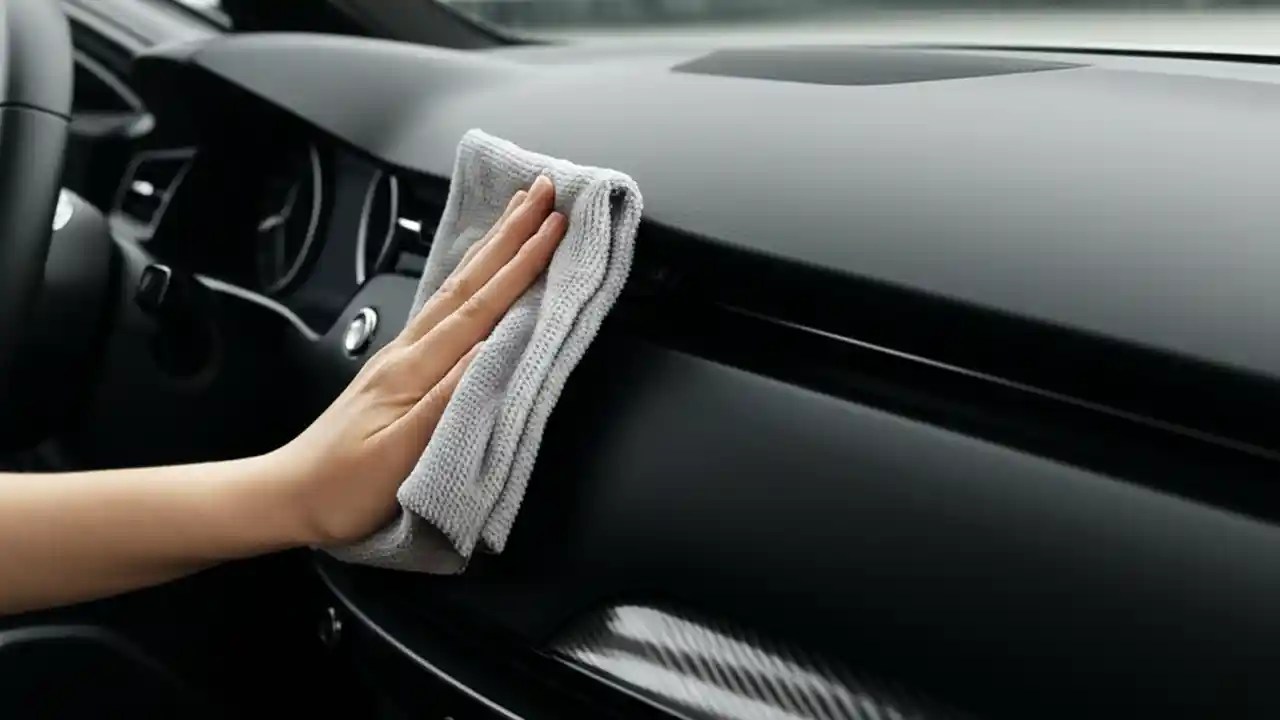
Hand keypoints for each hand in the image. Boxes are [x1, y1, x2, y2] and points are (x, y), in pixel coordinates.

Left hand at [273, 176, 564, 545]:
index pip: (479, 307)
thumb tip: (493, 352)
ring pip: (455, 289)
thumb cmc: (344, 489)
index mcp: (413, 370)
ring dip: (491, 247)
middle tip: (544, 191)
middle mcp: (407, 352)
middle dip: (510, 233)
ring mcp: (400, 357)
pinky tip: (476, 272)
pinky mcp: (396, 370)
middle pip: (468, 281)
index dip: (520, 265)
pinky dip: (470, 280)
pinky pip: (443, 309)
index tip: (553, 226)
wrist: (288, 496)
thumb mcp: (400, 455)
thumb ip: (447, 402)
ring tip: (518, 214)